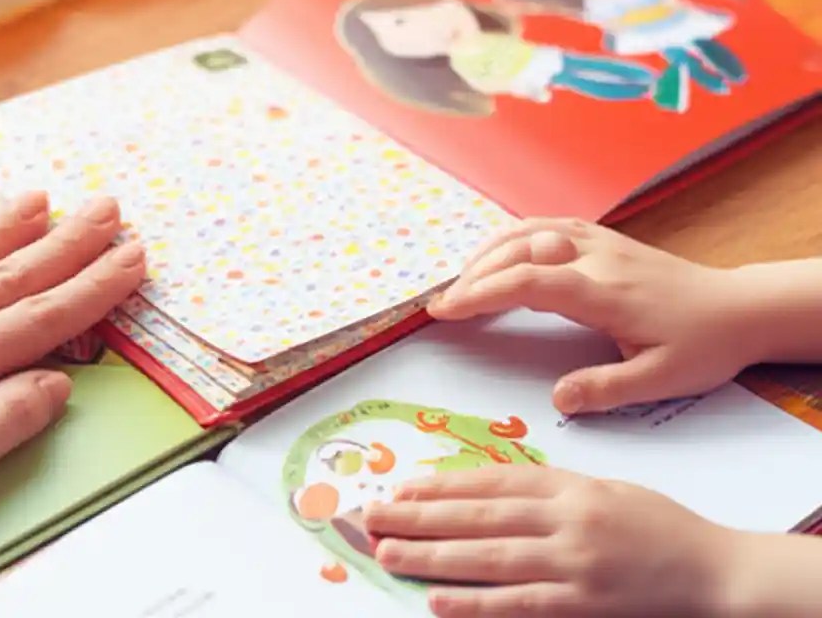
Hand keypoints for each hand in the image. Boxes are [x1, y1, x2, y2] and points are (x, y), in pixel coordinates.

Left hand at [364, 465, 735, 617]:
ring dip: (432, 556)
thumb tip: (485, 489)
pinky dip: (475, 603)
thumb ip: (549, 489)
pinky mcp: (583, 603)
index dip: (442, 485)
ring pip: (488, 558)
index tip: (401, 487)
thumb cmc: (657, 527)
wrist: (714, 571)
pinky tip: (438, 600)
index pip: (491, 483)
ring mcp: (573, 564)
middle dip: (420, 516)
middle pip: (478, 517)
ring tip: (389, 553)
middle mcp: (566, 520)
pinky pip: (518, 604)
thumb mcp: (603, 489)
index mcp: (570, 486)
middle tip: (373, 516)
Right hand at [428, 219, 750, 413]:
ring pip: (528, 230)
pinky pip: (546, 224)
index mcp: (605, 293)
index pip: (529, 282)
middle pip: (519, 251)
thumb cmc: (702, 345)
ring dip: (487, 253)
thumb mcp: (662, 380)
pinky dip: (512, 236)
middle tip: (442, 305)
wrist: (739, 308)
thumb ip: (607, 389)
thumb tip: (556, 399)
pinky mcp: (604, 238)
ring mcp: (599, 242)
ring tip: (461, 282)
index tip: (445, 310)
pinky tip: (497, 255)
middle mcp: (596, 258)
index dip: (481, 293)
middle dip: (472, 275)